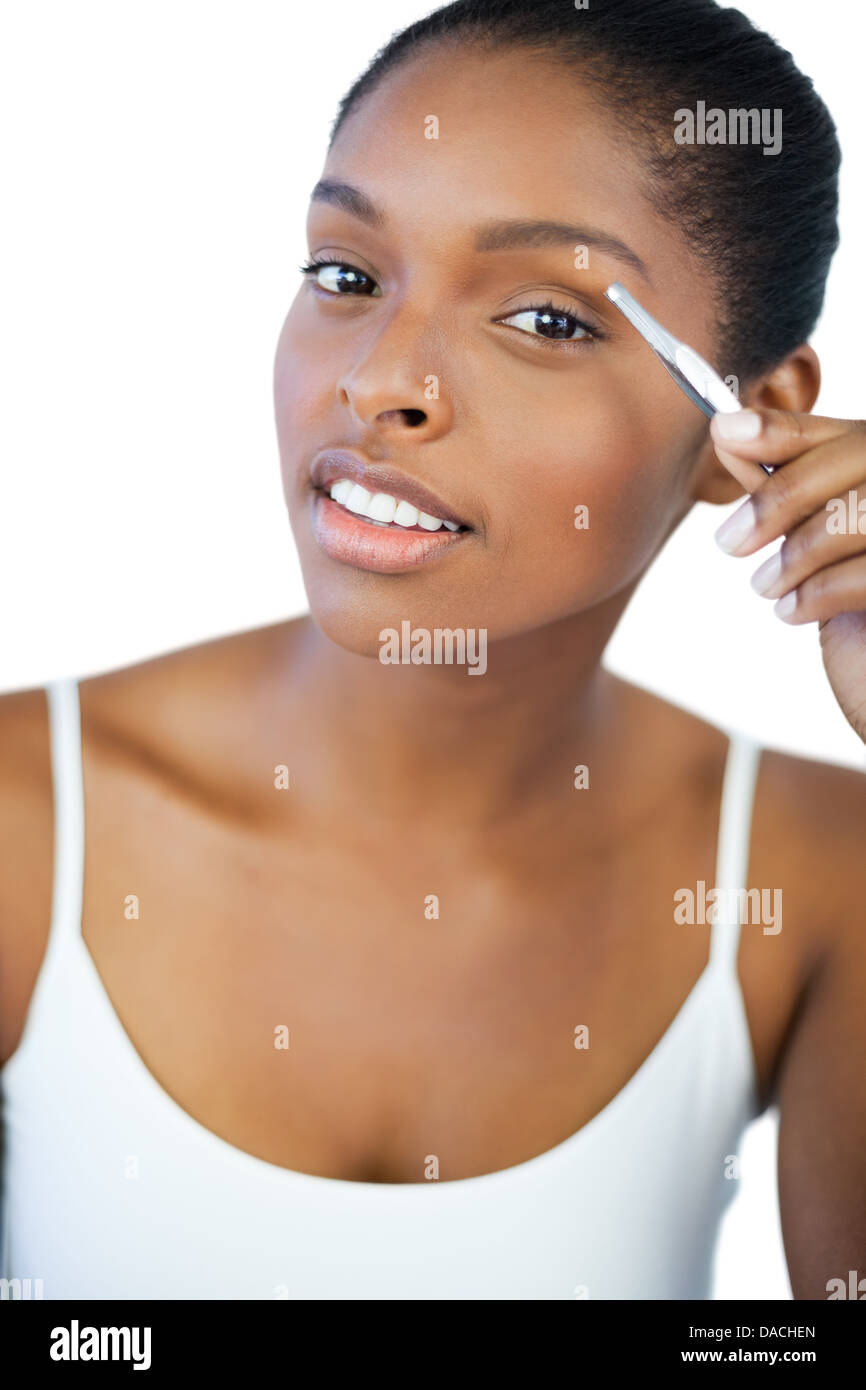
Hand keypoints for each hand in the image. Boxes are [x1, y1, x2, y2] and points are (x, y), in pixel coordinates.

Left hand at [710, 407, 865, 746]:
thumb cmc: (860, 622)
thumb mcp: (818, 547)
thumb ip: (786, 490)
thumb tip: (728, 430)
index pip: (847, 432)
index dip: (785, 429)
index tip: (722, 430)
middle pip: (857, 456)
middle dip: (780, 497)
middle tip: (729, 542)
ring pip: (855, 515)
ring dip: (796, 553)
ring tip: (767, 586)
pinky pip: (864, 574)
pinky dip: (816, 592)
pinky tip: (792, 612)